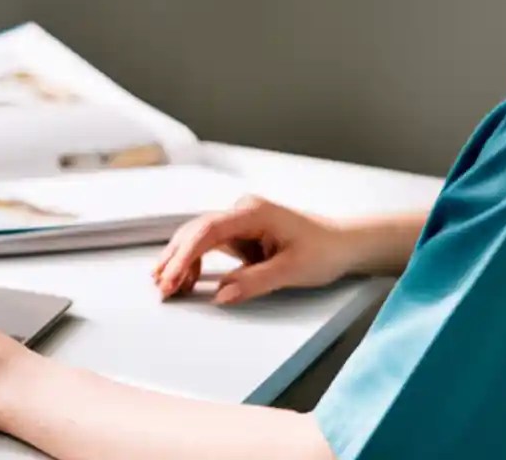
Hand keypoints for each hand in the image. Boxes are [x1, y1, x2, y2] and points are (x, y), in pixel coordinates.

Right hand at [152, 195, 354, 304]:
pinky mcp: (240, 233)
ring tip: (166, 285)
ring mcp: (240, 221)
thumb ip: (255, 282)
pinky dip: (194, 261)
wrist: (343, 243)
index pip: (208, 230)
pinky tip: (185, 278)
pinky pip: (209, 245)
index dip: (186, 256)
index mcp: (253, 212)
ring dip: (180, 260)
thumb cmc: (324, 250)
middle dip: (175, 259)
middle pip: (196, 231)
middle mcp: (242, 210)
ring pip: (198, 237)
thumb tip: (221, 295)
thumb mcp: (292, 270)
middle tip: (162, 288)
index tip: (172, 279)